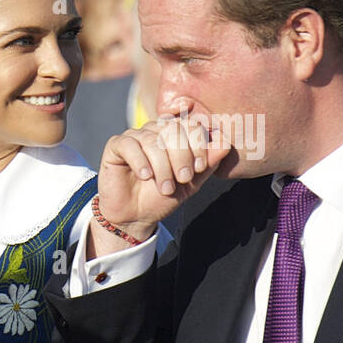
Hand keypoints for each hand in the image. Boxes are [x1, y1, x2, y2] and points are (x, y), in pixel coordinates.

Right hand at [95, 114, 232, 239]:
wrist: (137, 216)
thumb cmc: (163, 197)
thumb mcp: (191, 183)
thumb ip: (208, 163)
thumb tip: (225, 143)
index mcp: (175, 134)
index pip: (191, 125)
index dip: (198, 145)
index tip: (199, 168)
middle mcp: (155, 130)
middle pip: (173, 130)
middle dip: (181, 157)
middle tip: (182, 179)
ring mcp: (135, 136)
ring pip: (152, 140)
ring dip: (162, 167)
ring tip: (164, 187)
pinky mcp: (116, 146)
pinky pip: (129, 145)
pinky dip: (140, 162)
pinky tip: (145, 176)